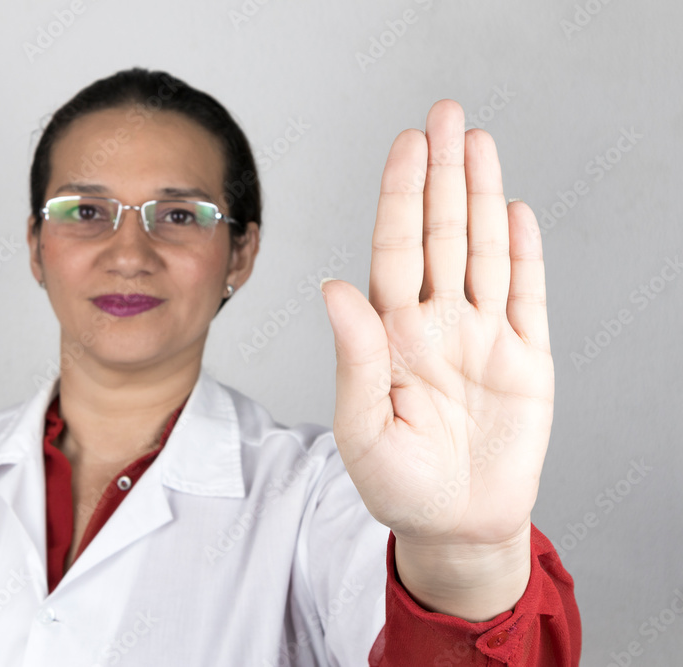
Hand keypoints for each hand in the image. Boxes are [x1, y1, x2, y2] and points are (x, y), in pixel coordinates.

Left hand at [320, 100, 553, 619]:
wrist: (454, 525)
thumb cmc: (397, 483)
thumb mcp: (363, 426)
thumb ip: (355, 357)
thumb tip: (332, 289)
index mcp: (391, 334)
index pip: (395, 250)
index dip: (401, 196)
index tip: (405, 146)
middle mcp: (435, 322)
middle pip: (440, 234)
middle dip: (442, 175)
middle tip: (445, 114)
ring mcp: (481, 335)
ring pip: (482, 250)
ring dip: (480, 196)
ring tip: (477, 142)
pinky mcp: (525, 359)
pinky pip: (525, 295)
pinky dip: (522, 253)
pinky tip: (513, 210)